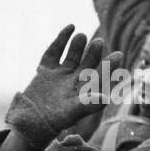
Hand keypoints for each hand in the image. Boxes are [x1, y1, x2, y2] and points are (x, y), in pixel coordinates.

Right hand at [4, 25, 122, 150]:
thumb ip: (89, 104)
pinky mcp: (46, 70)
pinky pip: (54, 52)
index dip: (110, 66)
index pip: (101, 76)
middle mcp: (75, 82)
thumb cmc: (54, 121)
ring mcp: (61, 74)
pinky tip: (70, 27)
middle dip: (93, 53)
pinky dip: (61, 40)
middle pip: (88, 63)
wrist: (30, 123)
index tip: (119, 55)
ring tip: (82, 36)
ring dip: (78, 46)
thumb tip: (108, 97)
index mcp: (85, 92)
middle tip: (99, 42)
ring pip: (72, 56)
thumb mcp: (73, 113)